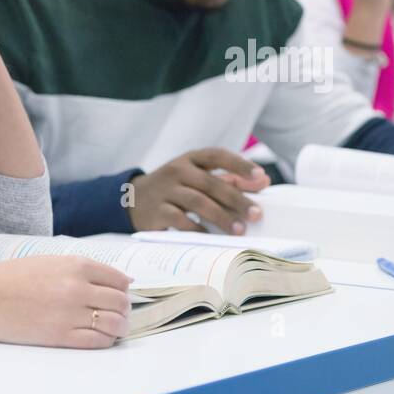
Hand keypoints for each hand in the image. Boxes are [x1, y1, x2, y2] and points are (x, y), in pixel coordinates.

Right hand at [0, 255, 132, 348]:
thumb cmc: (15, 277)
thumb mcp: (54, 262)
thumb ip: (87, 270)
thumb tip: (124, 281)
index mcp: (77, 265)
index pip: (119, 280)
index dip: (124, 291)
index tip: (120, 297)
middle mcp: (77, 288)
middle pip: (120, 303)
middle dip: (124, 311)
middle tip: (118, 315)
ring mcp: (69, 313)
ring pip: (114, 323)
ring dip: (119, 328)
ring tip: (113, 329)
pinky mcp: (60, 336)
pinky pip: (97, 342)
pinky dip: (105, 341)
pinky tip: (99, 338)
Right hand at [129, 148, 269, 232]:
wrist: (131, 199)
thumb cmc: (175, 188)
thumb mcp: (197, 178)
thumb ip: (228, 178)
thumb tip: (263, 181)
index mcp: (191, 159)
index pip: (217, 156)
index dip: (240, 165)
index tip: (260, 177)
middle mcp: (177, 170)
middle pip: (211, 183)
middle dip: (236, 199)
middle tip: (256, 214)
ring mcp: (165, 190)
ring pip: (197, 202)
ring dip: (221, 216)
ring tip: (239, 230)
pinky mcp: (156, 210)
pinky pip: (179, 219)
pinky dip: (196, 228)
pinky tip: (210, 236)